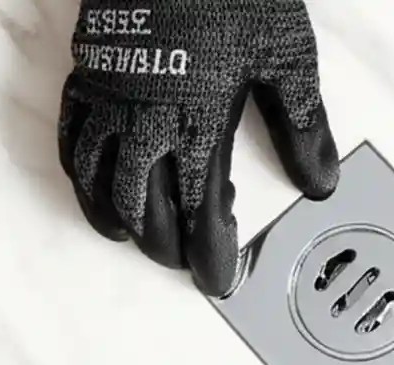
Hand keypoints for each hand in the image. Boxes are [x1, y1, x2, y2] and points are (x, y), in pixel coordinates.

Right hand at [60, 1, 339, 295]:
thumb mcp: (287, 57)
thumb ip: (303, 125)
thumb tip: (321, 181)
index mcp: (200, 122)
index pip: (199, 210)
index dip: (207, 253)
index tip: (216, 278)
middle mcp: (147, 121)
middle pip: (144, 208)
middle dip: (162, 244)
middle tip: (181, 259)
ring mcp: (110, 100)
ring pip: (100, 182)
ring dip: (116, 219)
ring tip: (132, 237)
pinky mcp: (87, 77)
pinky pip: (72, 140)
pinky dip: (81, 175)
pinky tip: (93, 185)